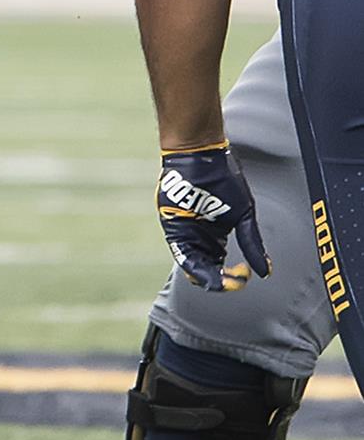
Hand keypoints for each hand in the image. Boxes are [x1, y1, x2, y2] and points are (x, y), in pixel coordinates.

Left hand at [158, 143, 270, 290]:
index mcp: (216, 234)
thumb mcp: (244, 215)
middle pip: (206, 268)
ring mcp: (185, 232)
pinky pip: (181, 253)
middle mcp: (199, 236)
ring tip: (222, 281)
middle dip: (220, 281)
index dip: (232, 276)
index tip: (245, 276)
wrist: (200, 157)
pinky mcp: (173, 227)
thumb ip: (252, 243)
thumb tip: (265, 270)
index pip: (220, 264)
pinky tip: (206, 271)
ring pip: (193, 265)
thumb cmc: (223, 179)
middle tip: (234, 283)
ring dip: (206, 277)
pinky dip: (193, 265)